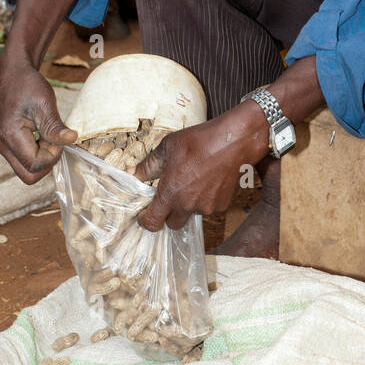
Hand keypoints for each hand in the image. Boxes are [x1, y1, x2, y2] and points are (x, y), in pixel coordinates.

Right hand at [0, 57, 77, 183]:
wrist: (12, 74)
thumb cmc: (28, 85)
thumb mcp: (45, 103)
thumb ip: (55, 127)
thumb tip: (72, 140)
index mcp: (9, 136)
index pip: (35, 165)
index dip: (53, 156)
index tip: (60, 138)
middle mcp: (0, 145)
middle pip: (28, 175)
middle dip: (46, 163)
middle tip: (54, 141)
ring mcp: (0, 146)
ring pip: (25, 169)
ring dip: (41, 158)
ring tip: (47, 134)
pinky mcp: (4, 144)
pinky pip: (22, 160)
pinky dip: (35, 153)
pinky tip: (40, 135)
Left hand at [134, 105, 266, 230]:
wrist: (233, 141)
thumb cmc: (199, 141)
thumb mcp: (167, 148)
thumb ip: (148, 165)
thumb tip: (131, 173)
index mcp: (170, 193)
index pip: (152, 222)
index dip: (146, 221)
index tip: (146, 215)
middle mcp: (187, 205)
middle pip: (173, 224)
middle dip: (169, 214)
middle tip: (171, 195)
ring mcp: (206, 207)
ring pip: (192, 214)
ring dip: (189, 205)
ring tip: (194, 180)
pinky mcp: (222, 205)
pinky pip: (209, 208)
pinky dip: (206, 199)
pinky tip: (209, 180)